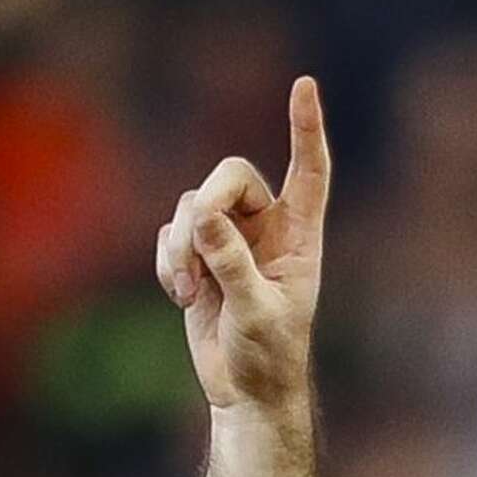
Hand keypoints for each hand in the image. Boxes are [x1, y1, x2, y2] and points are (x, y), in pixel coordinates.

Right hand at [156, 76, 331, 416]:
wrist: (244, 391)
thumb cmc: (267, 357)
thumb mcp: (256, 313)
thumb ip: (232, 264)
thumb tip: (203, 215)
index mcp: (300, 237)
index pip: (309, 172)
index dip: (306, 129)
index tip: (304, 85)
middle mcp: (267, 228)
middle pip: (229, 176)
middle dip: (206, 207)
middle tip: (197, 250)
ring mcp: (230, 238)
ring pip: (192, 205)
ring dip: (181, 246)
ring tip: (189, 289)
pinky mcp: (198, 254)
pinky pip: (171, 230)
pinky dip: (168, 260)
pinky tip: (181, 297)